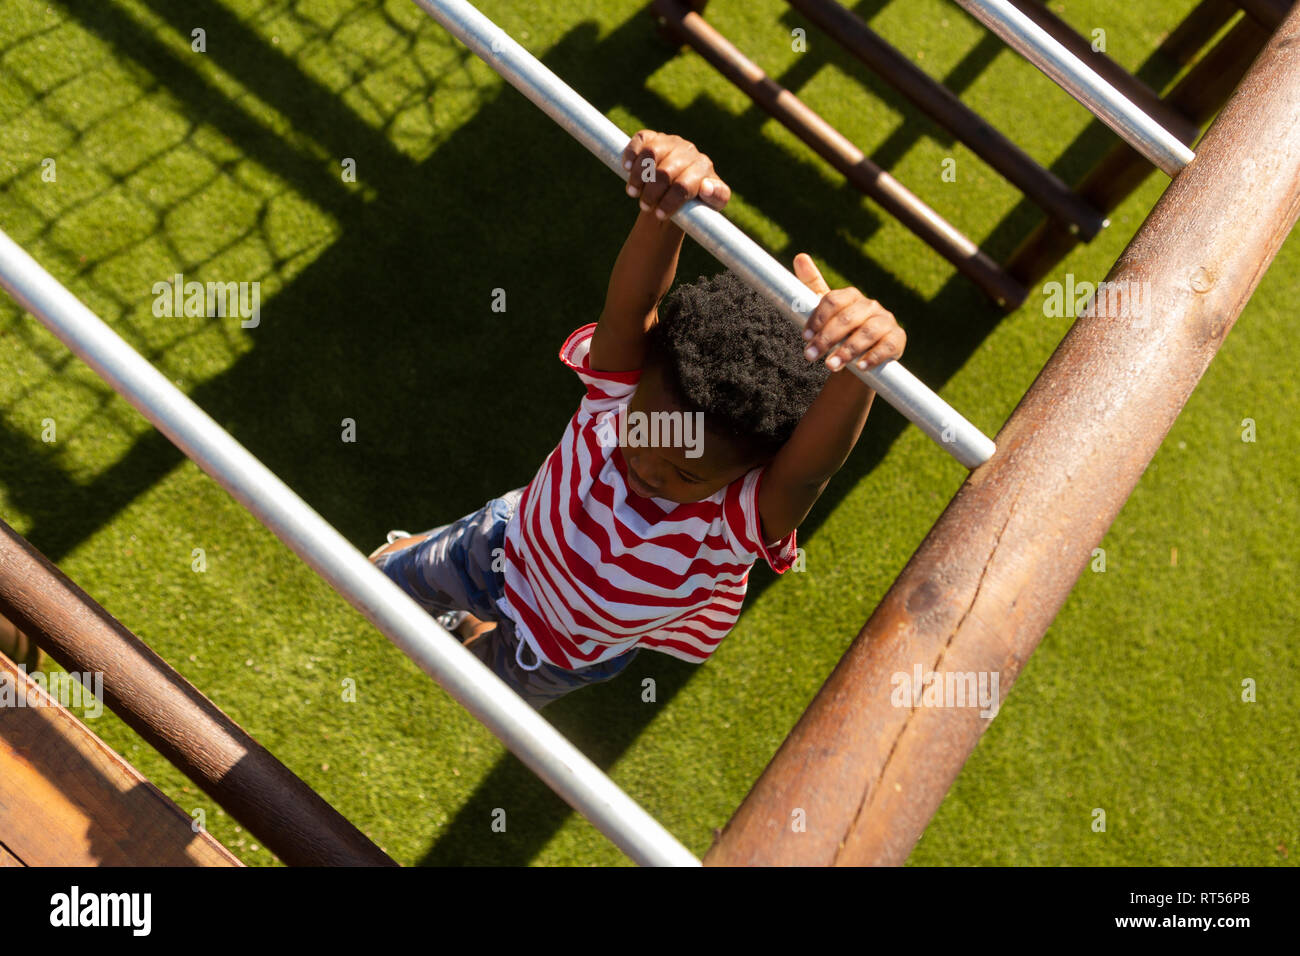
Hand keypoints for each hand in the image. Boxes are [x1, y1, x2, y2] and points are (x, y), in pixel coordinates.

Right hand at [621, 130, 730, 220]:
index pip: (683, 185)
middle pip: (664, 172)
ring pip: (651, 154)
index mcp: (703, 167)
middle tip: (645, 207)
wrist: (676, 190)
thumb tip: (706, 187)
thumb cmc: (694, 200)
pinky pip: (640, 140)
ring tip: (633, 192)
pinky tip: (626, 169)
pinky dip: (631, 155)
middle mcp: (688, 150)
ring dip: (638, 177)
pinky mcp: (652, 137)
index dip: (669, 202)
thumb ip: (717, 197)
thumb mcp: (710, 204)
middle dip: (651, 194)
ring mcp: (669, 141)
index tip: (659, 215)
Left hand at [794, 253, 904, 371]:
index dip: (818, 318)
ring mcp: (886, 321)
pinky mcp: (897, 338)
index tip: (805, 336)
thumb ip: (812, 286)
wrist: (861, 355)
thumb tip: (800, 256)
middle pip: (847, 318)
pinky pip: (887, 346)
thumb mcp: (825, 311)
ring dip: (847, 350)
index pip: (833, 301)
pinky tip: (860, 367)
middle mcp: (870, 306)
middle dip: (826, 339)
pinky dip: (873, 356)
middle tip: (810, 357)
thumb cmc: (840, 330)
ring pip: (867, 333)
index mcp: (851, 297)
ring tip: (831, 366)